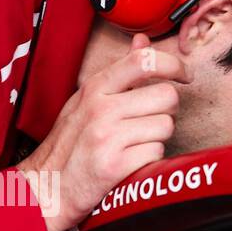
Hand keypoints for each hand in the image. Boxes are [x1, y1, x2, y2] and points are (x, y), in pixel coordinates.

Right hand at [17, 34, 189, 230]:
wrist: (47, 187)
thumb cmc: (71, 144)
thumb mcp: (87, 100)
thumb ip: (119, 73)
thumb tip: (143, 43)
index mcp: (95, 88)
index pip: (143, 61)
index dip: (173, 65)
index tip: (185, 76)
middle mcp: (101, 108)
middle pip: (167, 96)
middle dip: (167, 111)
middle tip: (151, 121)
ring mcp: (108, 136)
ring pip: (166, 126)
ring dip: (158, 138)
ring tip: (135, 144)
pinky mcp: (115, 165)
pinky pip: (157, 153)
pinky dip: (150, 159)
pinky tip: (131, 161)